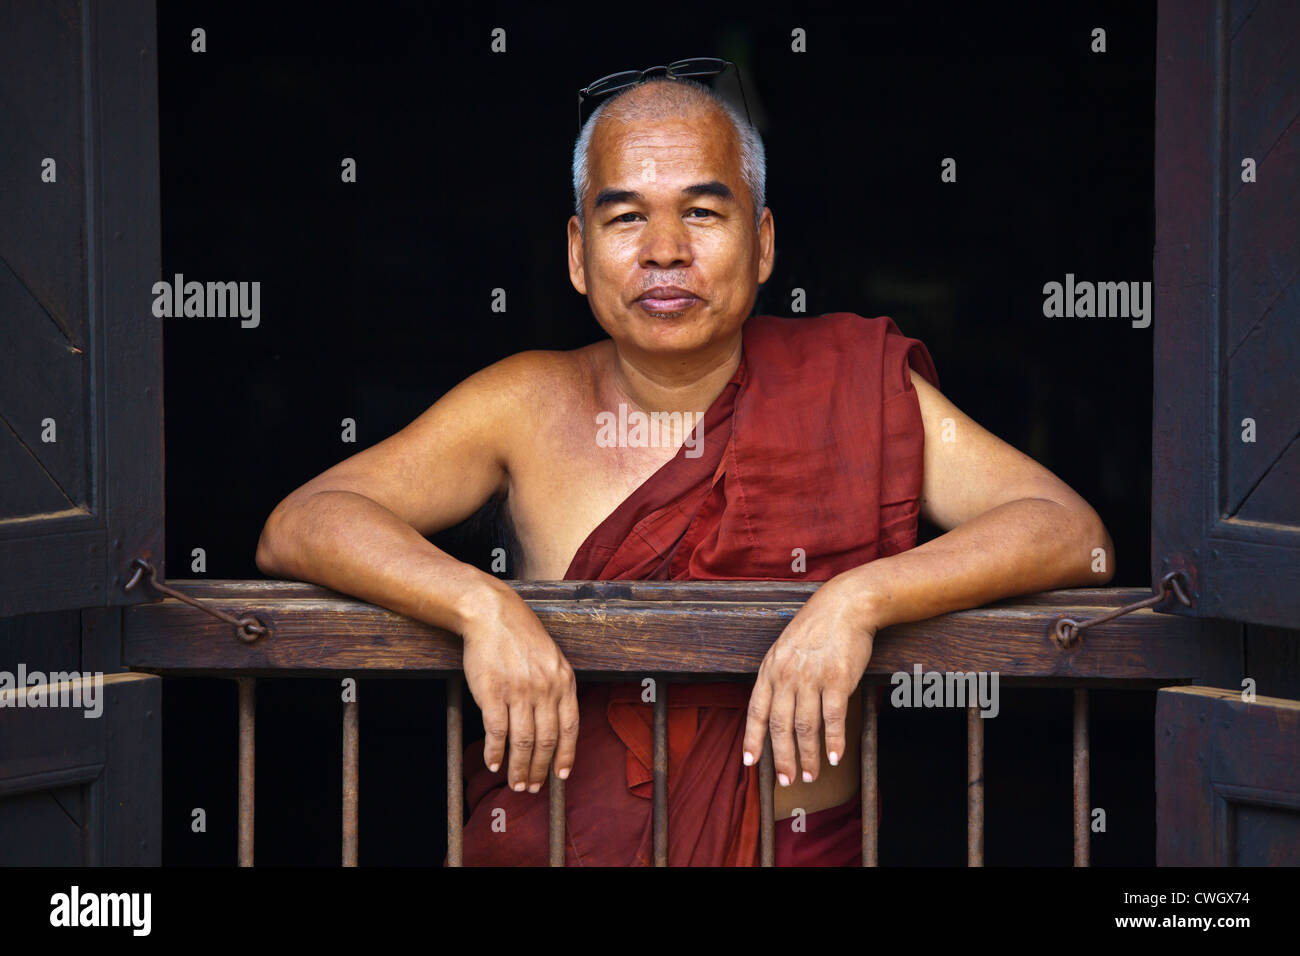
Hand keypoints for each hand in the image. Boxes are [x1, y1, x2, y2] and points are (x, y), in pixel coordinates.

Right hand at [459, 582, 578, 792]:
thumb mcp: (551, 658)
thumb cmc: (520, 637)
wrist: (492, 614)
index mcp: (564, 681)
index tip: (561, 775)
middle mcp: (545, 688)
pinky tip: (494, 764)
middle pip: (546, 741)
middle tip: (532, 787)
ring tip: (515, 783)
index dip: (566, 755)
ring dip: (519, 768)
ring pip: (523, 742)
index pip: (570, 728)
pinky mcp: (492, 693)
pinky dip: (495, 753)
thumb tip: (556, 725)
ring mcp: (519, 691)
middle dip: (540, 769)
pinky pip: (497, 732)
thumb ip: (556, 688)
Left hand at [741, 575, 878, 785]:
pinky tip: (835, 757)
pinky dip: (833, 742)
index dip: (752, 740)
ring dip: (807, 757)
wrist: (845, 606)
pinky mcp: (838, 680)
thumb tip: (775, 711)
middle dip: (782, 758)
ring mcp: (812, 678)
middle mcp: (787, 675)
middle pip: (780, 726)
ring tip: (810, 775)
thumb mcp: (785, 649)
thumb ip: (778, 677)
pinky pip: (833, 719)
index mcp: (770, 669)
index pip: (755, 711)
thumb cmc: (816, 629)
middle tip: (787, 781)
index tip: (750, 763)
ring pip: (806, 728)